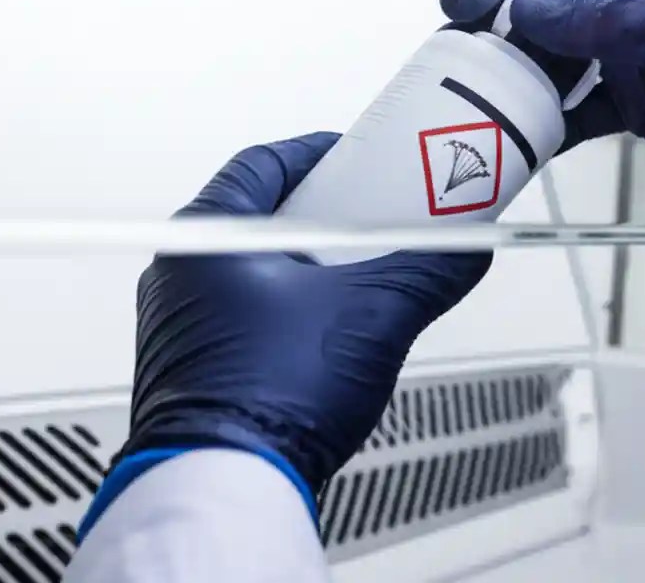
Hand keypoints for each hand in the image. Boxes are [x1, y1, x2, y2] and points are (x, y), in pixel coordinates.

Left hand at [117, 133, 491, 507]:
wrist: (228, 489)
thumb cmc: (269, 396)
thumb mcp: (372, 316)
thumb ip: (428, 273)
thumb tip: (466, 253)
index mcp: (204, 238)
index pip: (262, 164)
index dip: (316, 155)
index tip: (354, 159)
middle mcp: (179, 276)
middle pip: (258, 218)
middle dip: (319, 216)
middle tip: (367, 217)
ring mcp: (179, 327)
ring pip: (251, 272)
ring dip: (305, 268)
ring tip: (357, 279)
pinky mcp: (190, 371)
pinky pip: (244, 319)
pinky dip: (287, 311)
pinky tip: (326, 334)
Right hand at [441, 0, 644, 223]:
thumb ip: (600, 21)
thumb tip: (523, 11)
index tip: (459, 2)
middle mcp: (632, 0)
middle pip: (545, 5)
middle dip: (497, 30)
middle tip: (448, 60)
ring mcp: (629, 53)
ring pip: (552, 59)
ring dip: (513, 79)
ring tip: (465, 103)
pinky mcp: (632, 103)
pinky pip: (573, 107)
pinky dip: (542, 123)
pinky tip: (509, 142)